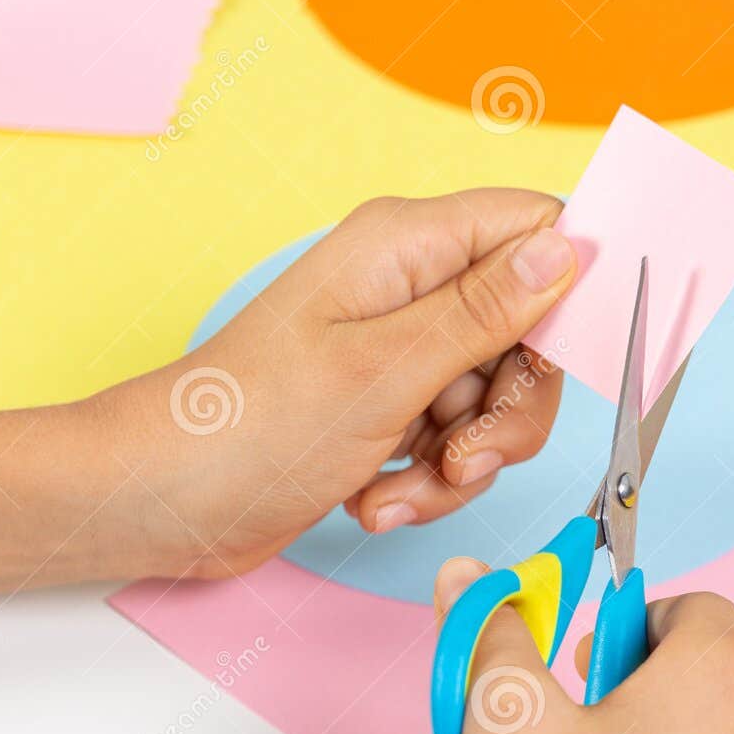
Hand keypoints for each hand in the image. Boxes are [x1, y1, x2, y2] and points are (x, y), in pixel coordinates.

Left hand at [91, 189, 576, 577]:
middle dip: (509, 410)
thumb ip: (485, 311)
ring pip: (494, 399)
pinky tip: (376, 497)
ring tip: (400, 486)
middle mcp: (407, 289)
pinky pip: (456, 439)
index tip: (569, 358)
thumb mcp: (385, 371)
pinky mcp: (388, 408)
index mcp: (404, 247)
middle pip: (528, 333)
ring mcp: (398, 352)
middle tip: (468, 455)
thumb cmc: (245, 428)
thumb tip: (568, 250)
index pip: (534, 228)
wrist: (163, 505)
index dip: (569, 289)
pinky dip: (428, 480)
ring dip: (463, 462)